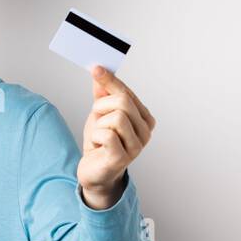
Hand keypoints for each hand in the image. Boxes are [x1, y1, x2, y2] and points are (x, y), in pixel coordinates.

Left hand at [78, 65, 155, 208]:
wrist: (95, 172)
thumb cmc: (101, 143)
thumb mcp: (101, 114)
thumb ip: (103, 93)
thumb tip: (100, 71)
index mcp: (144, 119)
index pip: (127, 93)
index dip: (110, 80)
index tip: (96, 68)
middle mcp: (145, 132)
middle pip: (123, 102)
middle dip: (102, 106)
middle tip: (97, 118)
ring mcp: (136, 146)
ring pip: (116, 117)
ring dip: (99, 124)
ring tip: (99, 135)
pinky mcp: (122, 158)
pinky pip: (106, 134)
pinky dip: (95, 136)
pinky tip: (97, 146)